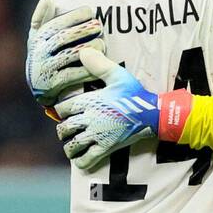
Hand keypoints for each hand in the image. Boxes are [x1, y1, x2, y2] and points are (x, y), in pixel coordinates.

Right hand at [25, 0, 107, 105]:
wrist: (42, 90)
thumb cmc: (47, 56)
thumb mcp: (41, 38)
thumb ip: (43, 18)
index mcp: (36, 39)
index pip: (54, 24)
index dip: (72, 16)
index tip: (89, 11)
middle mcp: (37, 53)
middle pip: (62, 38)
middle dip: (82, 31)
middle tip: (99, 26)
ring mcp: (44, 70)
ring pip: (68, 55)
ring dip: (87, 49)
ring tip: (102, 44)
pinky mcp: (52, 86)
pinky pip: (72, 75)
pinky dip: (86, 69)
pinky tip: (99, 65)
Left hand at [53, 50, 160, 171]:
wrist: (152, 114)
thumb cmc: (135, 94)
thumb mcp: (118, 75)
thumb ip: (98, 64)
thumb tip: (82, 51)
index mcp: (89, 102)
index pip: (62, 109)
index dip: (61, 110)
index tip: (65, 111)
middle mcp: (90, 119)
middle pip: (63, 128)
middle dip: (63, 130)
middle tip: (67, 129)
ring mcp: (97, 136)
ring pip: (72, 145)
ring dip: (69, 146)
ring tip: (72, 143)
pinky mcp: (106, 148)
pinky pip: (86, 159)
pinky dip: (80, 160)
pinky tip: (81, 157)